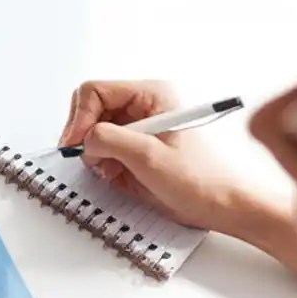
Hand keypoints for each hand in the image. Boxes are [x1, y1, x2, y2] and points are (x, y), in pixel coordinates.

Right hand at [60, 80, 249, 231]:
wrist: (222, 206)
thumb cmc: (200, 180)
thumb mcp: (149, 157)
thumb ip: (110, 139)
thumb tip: (84, 139)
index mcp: (152, 94)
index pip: (95, 91)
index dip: (79, 117)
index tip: (74, 144)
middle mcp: (144, 106)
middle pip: (91, 109)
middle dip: (85, 135)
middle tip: (91, 158)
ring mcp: (139, 127)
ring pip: (94, 131)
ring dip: (95, 153)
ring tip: (113, 170)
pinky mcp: (136, 148)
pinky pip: (104, 149)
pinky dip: (102, 164)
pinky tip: (119, 176)